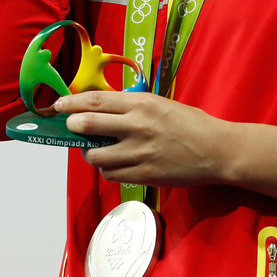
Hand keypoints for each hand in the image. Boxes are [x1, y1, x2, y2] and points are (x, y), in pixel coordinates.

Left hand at [57, 90, 231, 186]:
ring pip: (95, 155)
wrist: (217, 150)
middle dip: (73, 126)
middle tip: (72, 127)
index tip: (58, 105)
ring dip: (89, 152)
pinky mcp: (144, 175)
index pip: (95, 101)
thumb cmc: (190, 124)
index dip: (71, 103)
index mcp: (141, 104)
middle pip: (87, 125)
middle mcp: (137, 126)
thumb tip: (97, 109)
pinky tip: (114, 163)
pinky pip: (111, 174)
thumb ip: (130, 106)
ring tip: (95, 149)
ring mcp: (139, 153)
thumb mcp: (159, 103)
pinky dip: (106, 169)